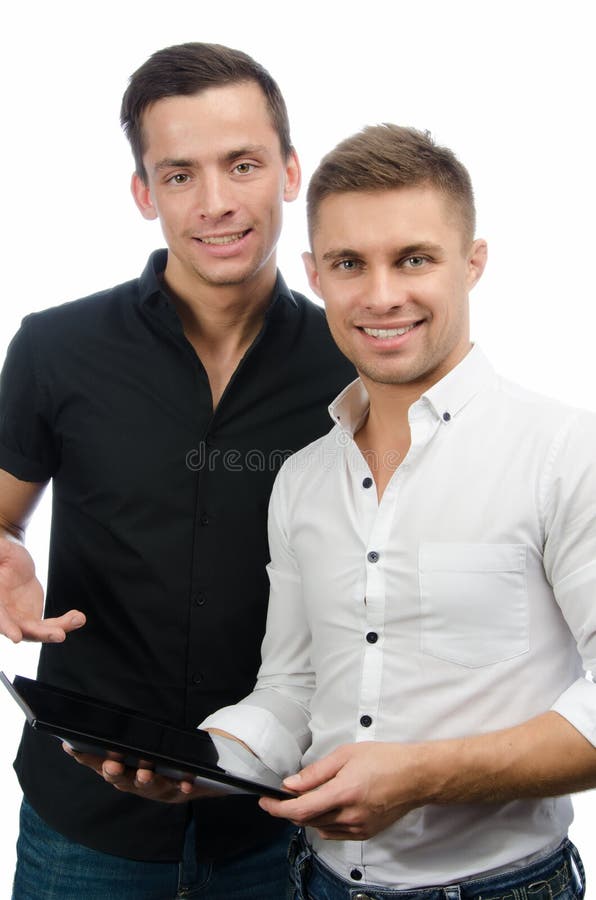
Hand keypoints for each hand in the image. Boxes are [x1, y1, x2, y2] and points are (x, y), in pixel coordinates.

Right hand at [0, 536, 85, 641]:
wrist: (12, 564)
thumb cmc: (2, 555)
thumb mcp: (0, 551)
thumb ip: (0, 552)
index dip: (5, 626)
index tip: (16, 637)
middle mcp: (4, 615)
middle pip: (21, 629)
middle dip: (40, 634)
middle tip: (60, 635)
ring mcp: (19, 620)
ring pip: (38, 631)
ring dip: (58, 629)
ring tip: (78, 619)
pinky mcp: (33, 619)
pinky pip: (50, 625)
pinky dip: (65, 623)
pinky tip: (79, 617)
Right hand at [62, 745, 223, 802]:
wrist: (183, 786)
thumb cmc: (148, 767)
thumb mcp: (127, 758)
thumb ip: (107, 748)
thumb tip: (70, 737)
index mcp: (120, 773)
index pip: (98, 764)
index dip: (85, 757)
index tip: (72, 748)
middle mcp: (135, 784)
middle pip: (121, 779)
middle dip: (115, 772)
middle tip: (111, 765)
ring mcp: (156, 788)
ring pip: (150, 785)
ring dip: (145, 779)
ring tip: (144, 773)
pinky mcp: (178, 790)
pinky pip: (181, 788)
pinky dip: (183, 786)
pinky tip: (186, 783)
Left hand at [259, 741, 425, 840]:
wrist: (415, 777)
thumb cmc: (384, 760)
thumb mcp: (346, 755)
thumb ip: (316, 772)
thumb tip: (292, 784)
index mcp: (343, 793)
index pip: (300, 809)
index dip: (277, 808)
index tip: (265, 802)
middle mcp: (349, 816)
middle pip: (307, 820)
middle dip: (290, 810)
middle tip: (284, 795)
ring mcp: (358, 828)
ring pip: (320, 827)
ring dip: (308, 815)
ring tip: (310, 796)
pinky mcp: (365, 833)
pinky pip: (335, 832)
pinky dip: (324, 821)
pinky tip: (328, 806)